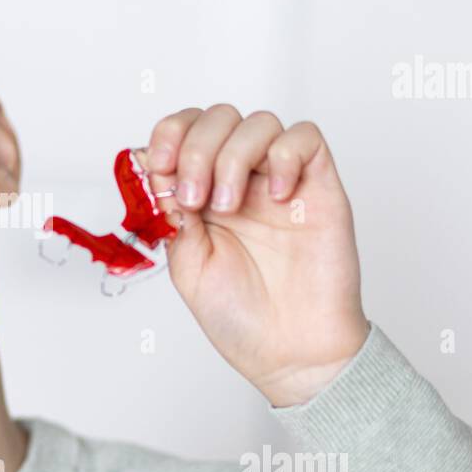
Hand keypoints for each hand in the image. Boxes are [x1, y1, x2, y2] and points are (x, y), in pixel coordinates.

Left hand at [143, 105, 369, 406]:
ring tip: (228, 208)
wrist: (291, 353)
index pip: (185, 131)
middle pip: (218, 117)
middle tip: (193, 198)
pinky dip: (283, 156)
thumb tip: (152, 170)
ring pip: (258, 122)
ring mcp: (280, 181)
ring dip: (232, 156)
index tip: (157, 168)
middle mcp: (241, 180)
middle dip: (195, 149)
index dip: (168, 136)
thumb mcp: (187, 266)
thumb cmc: (242, 317)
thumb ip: (172, 215)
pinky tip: (274, 197)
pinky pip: (306, 138)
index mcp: (204, 194)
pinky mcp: (320, 187)